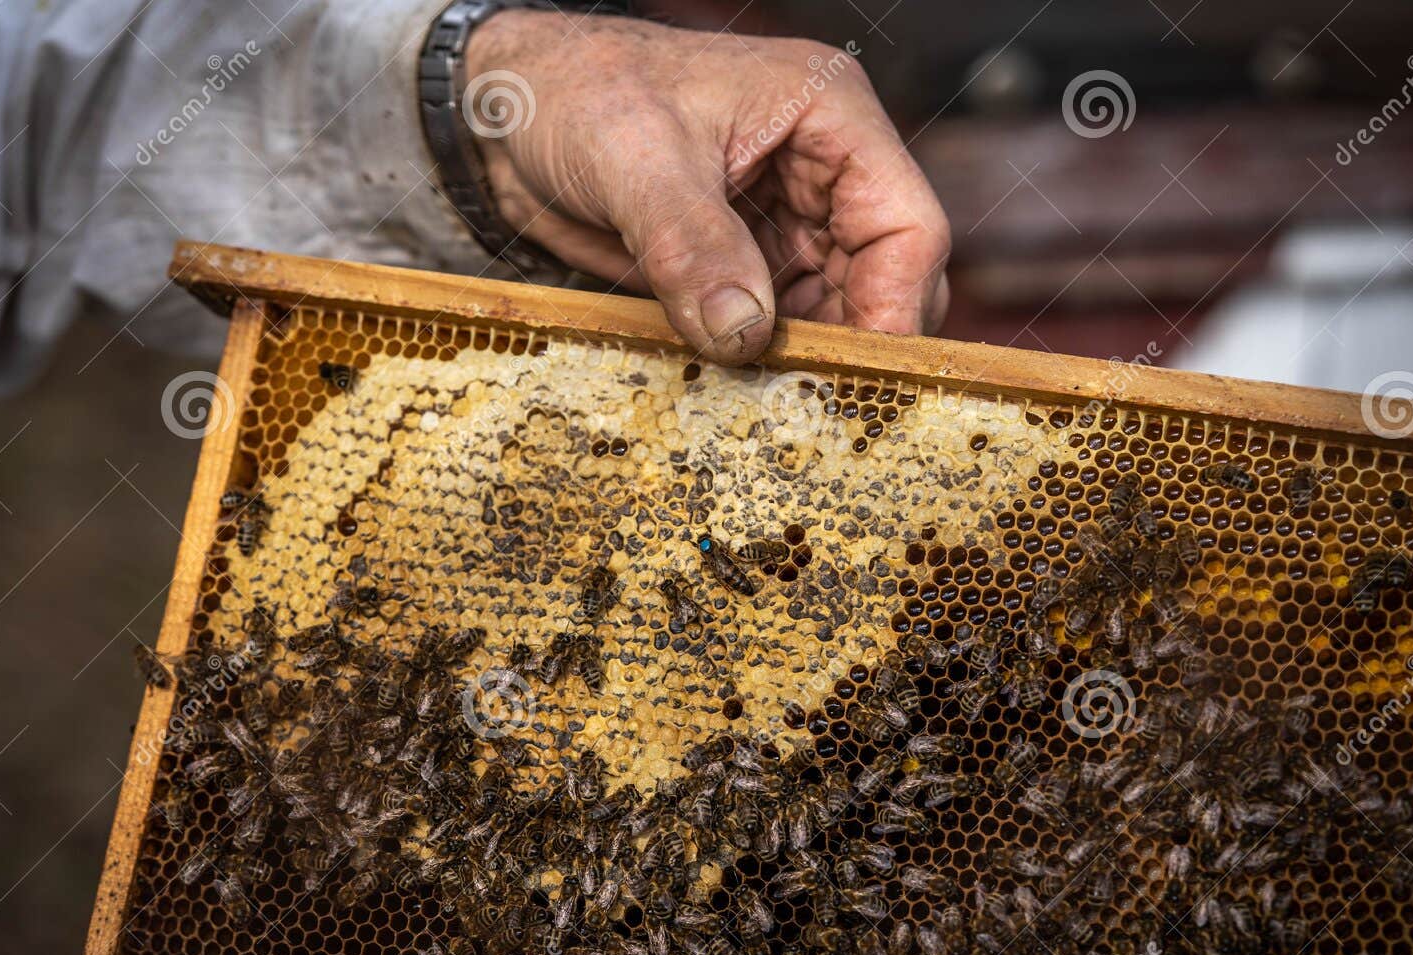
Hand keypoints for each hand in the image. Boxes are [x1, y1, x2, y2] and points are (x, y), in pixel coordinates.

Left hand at [462, 11, 950, 364]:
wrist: (506, 114)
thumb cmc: (575, 92)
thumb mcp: (635, 158)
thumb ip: (692, 243)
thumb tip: (743, 332)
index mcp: (827, 116)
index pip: (905, 223)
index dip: (893, 306)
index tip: (856, 372)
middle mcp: (821, 171)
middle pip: (883, 279)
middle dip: (853, 341)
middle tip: (810, 405)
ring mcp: (784, 222)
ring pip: (835, 312)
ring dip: (807, 361)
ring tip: (767, 405)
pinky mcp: (741, 264)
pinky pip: (777, 325)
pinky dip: (764, 361)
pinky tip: (736, 388)